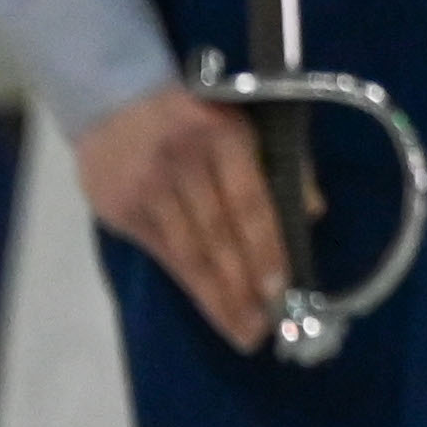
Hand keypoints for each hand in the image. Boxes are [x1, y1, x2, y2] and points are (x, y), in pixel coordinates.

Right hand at [78, 85, 286, 350]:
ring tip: (243, 330)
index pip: (248, 202)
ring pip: (187, 253)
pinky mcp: (119, 209)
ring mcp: (145, 190)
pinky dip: (188, 282)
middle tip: (265, 328)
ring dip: (217, 297)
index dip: (264, 247)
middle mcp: (182, 165)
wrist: (112, 96)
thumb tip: (313, 213)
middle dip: (243, 286)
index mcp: (222, 138)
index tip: (280, 288)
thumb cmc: (196, 116)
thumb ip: (282, 164)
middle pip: (217, 235)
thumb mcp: (245, 124)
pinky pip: (161, 253)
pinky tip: (209, 306)